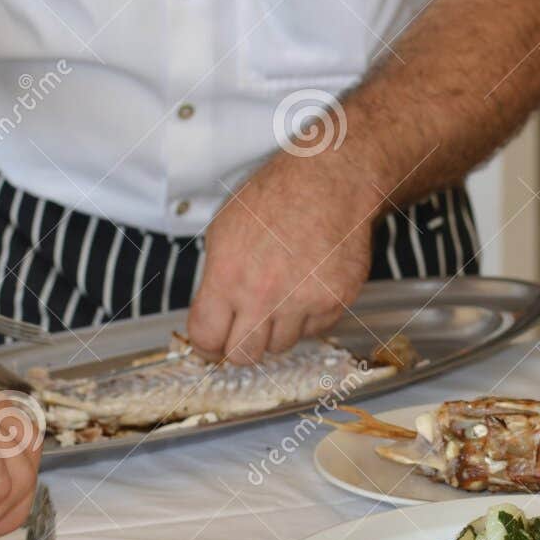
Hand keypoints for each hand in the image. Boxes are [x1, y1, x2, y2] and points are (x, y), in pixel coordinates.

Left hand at [185, 154, 381, 363]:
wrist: (330, 183)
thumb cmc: (276, 197)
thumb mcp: (225, 231)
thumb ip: (216, 281)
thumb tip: (212, 317)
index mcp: (228, 276)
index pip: (205, 337)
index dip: (206, 344)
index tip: (212, 342)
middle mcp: (264, 296)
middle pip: (243, 356)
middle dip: (239, 346)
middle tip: (244, 330)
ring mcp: (302, 303)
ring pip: (280, 346)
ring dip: (276, 330)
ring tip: (281, 295)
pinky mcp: (333, 303)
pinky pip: (313, 331)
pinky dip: (307, 318)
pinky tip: (306, 286)